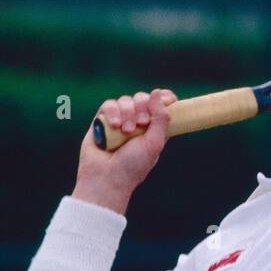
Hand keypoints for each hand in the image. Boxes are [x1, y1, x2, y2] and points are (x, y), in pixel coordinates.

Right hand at [73, 89, 177, 213]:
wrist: (107, 177)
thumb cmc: (133, 166)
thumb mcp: (154, 143)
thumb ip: (161, 118)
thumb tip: (159, 93)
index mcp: (152, 128)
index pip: (160, 105)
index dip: (164, 98)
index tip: (168, 99)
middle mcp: (136, 122)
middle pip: (142, 98)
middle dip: (143, 108)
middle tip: (141, 124)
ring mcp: (119, 120)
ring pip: (125, 100)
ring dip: (128, 113)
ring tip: (126, 131)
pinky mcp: (102, 120)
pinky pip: (109, 105)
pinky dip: (113, 112)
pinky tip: (114, 125)